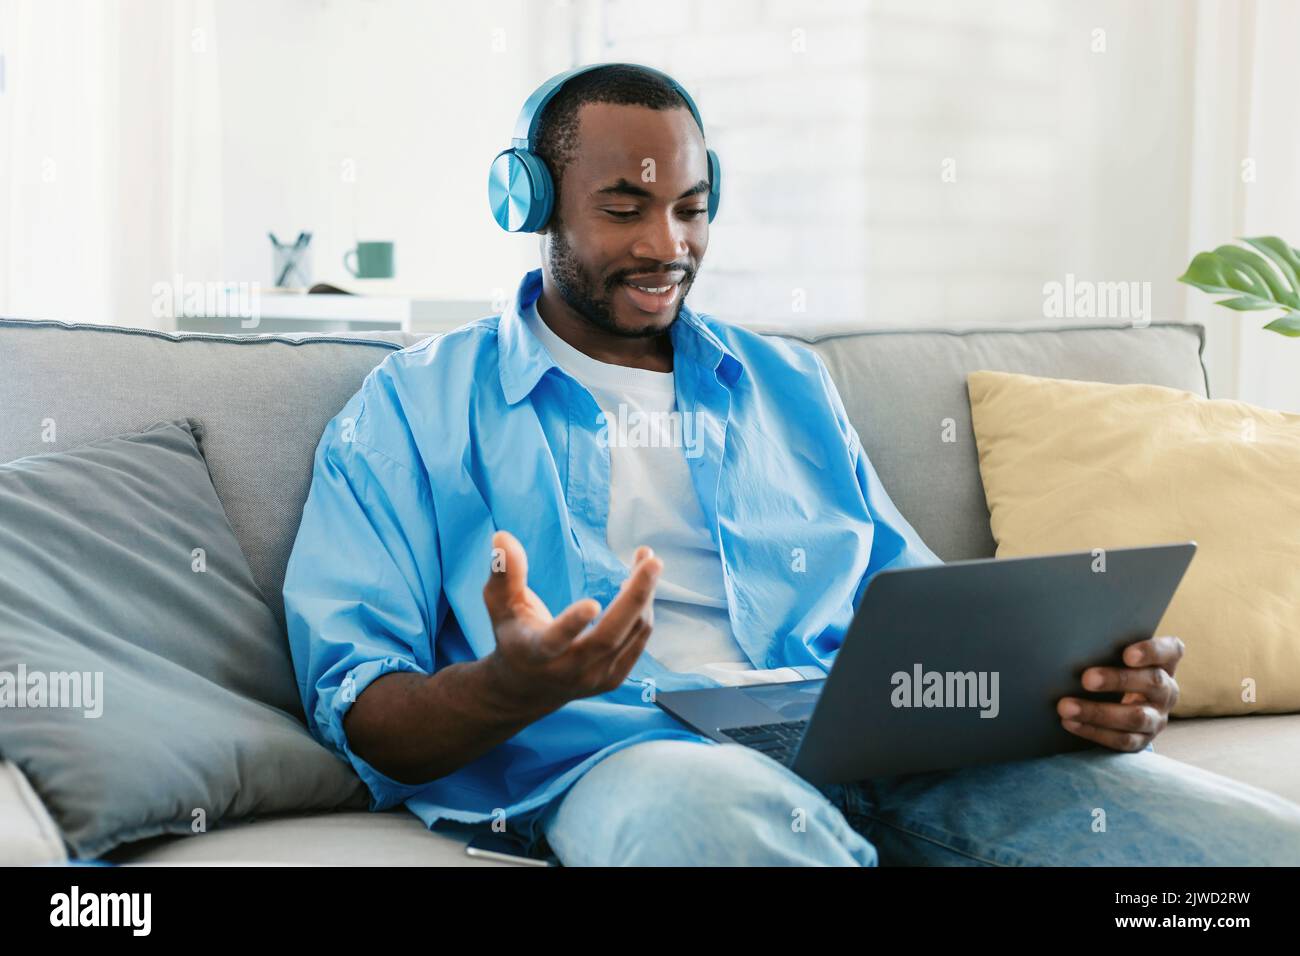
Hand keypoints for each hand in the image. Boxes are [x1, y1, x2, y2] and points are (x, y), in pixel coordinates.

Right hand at [481, 529, 660, 712]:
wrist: (527, 687)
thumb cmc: (512, 634)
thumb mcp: (500, 604)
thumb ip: (504, 573)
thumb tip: (502, 537)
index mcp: (536, 652)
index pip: (555, 640)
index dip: (572, 624)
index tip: (592, 603)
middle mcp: (568, 670)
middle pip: (608, 637)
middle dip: (634, 598)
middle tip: (653, 562)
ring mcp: (595, 678)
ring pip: (631, 634)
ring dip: (644, 594)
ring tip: (647, 560)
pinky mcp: (614, 678)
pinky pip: (638, 639)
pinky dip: (643, 609)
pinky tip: (641, 584)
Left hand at [1056, 635, 1184, 751]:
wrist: (1122, 703)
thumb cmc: (1115, 668)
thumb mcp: (1117, 656)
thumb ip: (1108, 648)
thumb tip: (1072, 642)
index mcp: (1165, 663)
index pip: (1171, 650)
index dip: (1152, 651)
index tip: (1127, 654)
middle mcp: (1167, 690)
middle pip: (1152, 682)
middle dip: (1118, 680)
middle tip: (1086, 679)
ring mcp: (1158, 718)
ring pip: (1135, 717)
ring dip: (1098, 712)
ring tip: (1066, 706)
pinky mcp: (1143, 739)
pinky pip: (1121, 739)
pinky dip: (1093, 731)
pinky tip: (1070, 722)